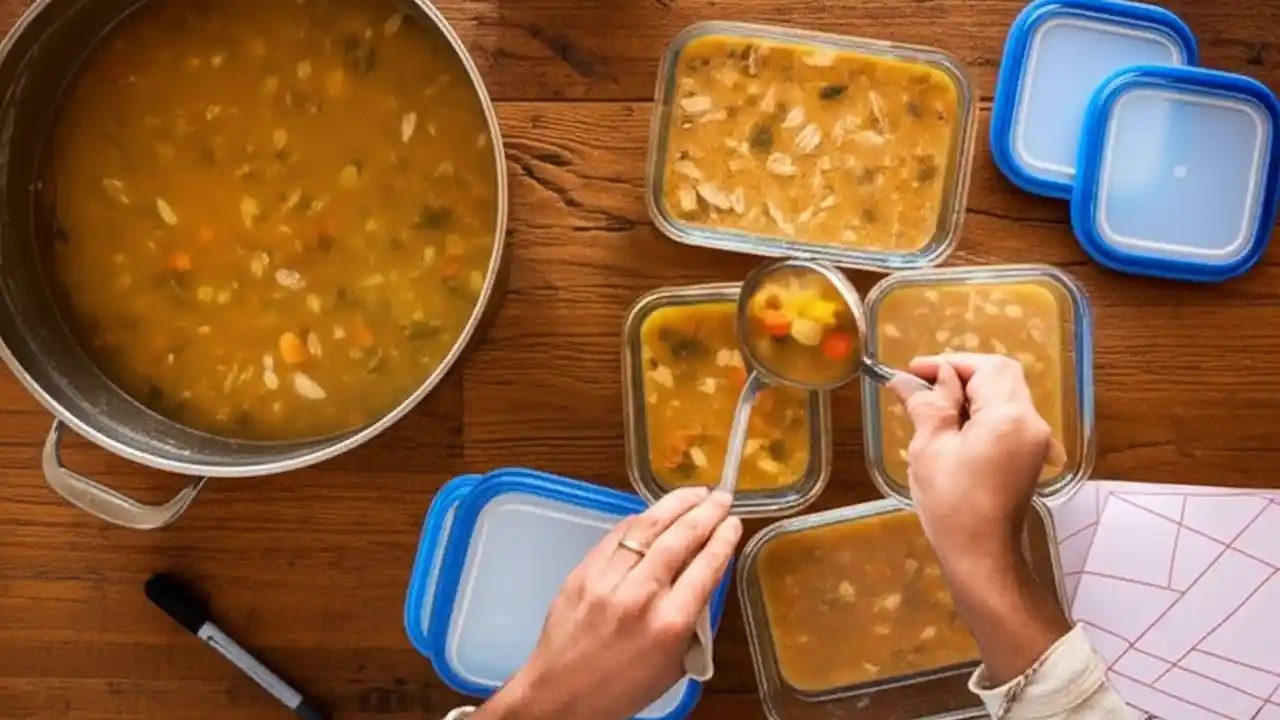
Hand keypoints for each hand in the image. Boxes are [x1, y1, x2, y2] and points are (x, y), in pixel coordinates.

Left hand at [476, 487, 742, 719]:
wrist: (559, 695)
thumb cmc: (621, 689)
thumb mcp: (672, 665)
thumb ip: (691, 621)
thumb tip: (703, 579)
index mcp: (669, 624)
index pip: (705, 568)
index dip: (723, 540)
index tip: (734, 523)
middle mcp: (640, 596)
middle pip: (680, 539)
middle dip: (705, 513)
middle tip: (722, 498)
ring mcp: (607, 580)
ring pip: (646, 528)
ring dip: (674, 505)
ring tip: (695, 493)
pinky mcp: (582, 572)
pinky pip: (616, 535)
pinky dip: (639, 519)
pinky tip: (655, 512)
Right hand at [891, 353, 1068, 684]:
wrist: (983, 556)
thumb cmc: (952, 504)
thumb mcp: (930, 448)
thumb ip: (926, 404)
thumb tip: (908, 380)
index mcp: (1009, 416)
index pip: (985, 367)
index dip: (948, 363)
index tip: (914, 372)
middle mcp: (1032, 422)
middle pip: (1001, 376)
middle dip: (961, 375)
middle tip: (923, 386)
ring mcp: (1036, 441)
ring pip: (1005, 396)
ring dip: (970, 393)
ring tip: (933, 408)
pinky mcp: (1031, 456)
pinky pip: (1008, 418)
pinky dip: (982, 413)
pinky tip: (954, 428)